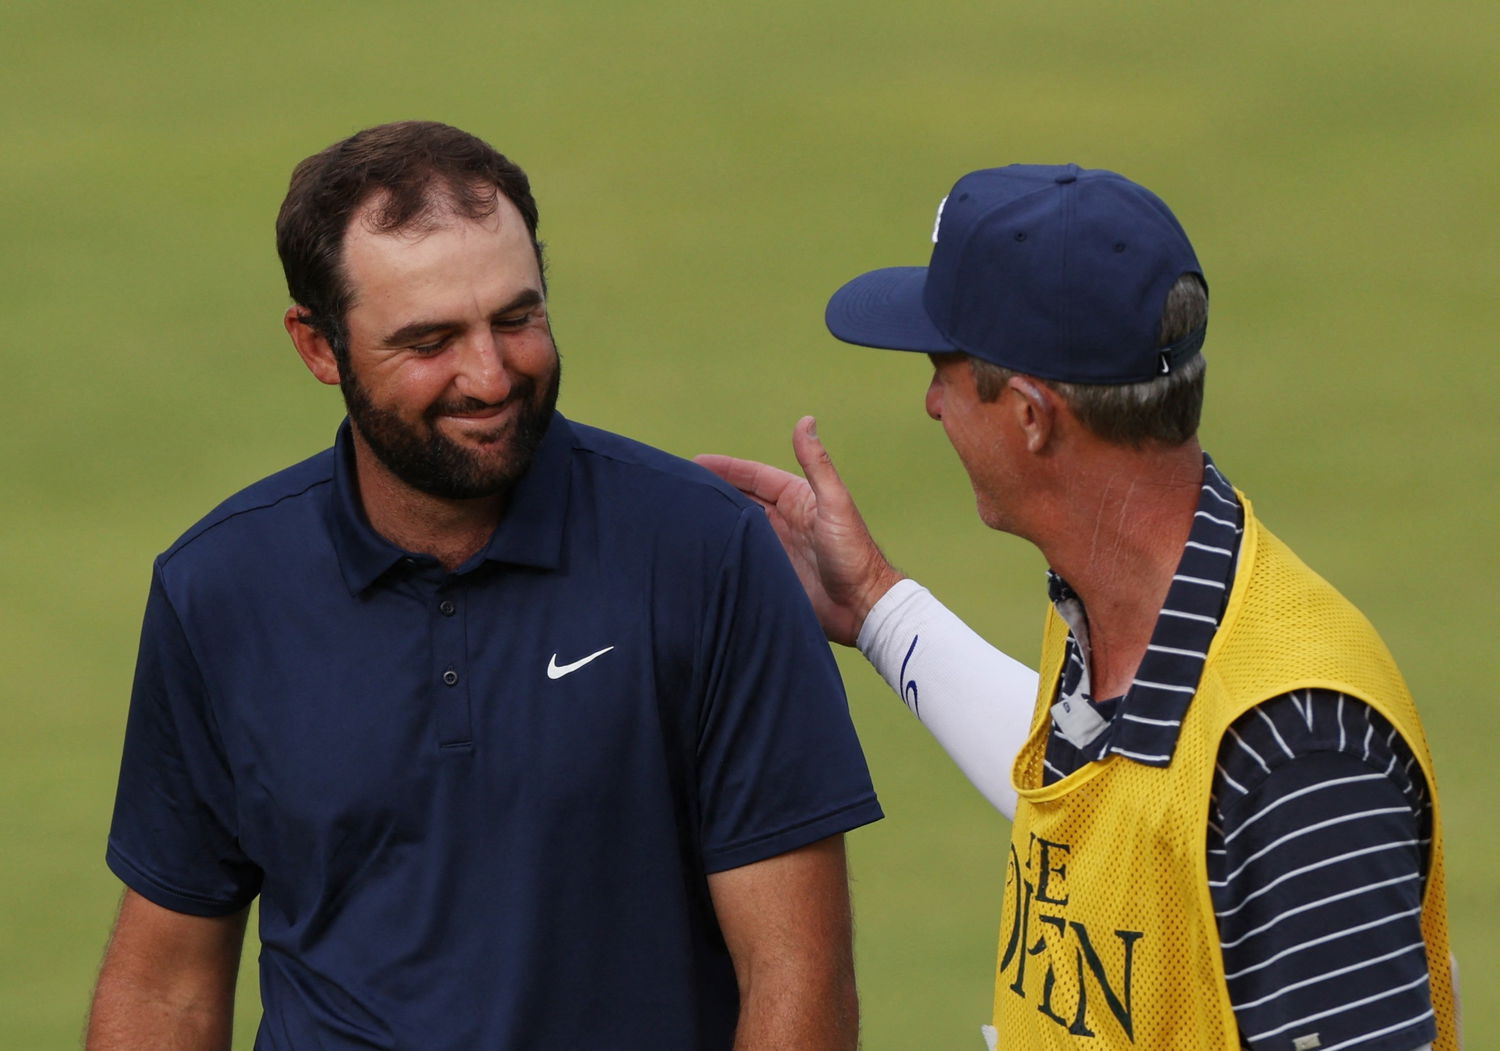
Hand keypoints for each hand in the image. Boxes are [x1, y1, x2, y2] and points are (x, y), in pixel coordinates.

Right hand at [696, 416, 902, 645]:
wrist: (862, 607)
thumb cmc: (854, 553)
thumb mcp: (833, 503)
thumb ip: (817, 465)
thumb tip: (805, 420)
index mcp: (797, 498)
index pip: (753, 477)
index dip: (726, 468)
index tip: (694, 463)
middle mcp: (784, 520)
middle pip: (741, 499)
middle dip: (714, 491)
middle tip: (679, 487)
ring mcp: (777, 547)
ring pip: (737, 528)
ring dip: (714, 521)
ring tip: (681, 515)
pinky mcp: (773, 573)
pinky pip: (741, 556)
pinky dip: (721, 550)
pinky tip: (699, 550)